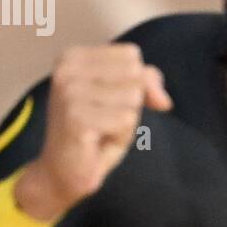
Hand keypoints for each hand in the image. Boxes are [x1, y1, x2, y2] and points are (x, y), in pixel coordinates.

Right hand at [16, 43, 172, 220]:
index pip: (131, 55)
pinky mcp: (76, 118)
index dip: (134, 82)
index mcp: (73, 56)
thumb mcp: (125, 97)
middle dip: (130, 103)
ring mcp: (69, 92)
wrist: (62, 171)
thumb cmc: (95, 131)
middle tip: (104, 120)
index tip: (107, 101)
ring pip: (133, 98)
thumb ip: (147, 82)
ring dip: (125, 121)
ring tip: (100, 131)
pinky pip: (126, 120)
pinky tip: (96, 142)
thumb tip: (164, 100)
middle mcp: (66, 69)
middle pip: (134, 75)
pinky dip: (119, 136)